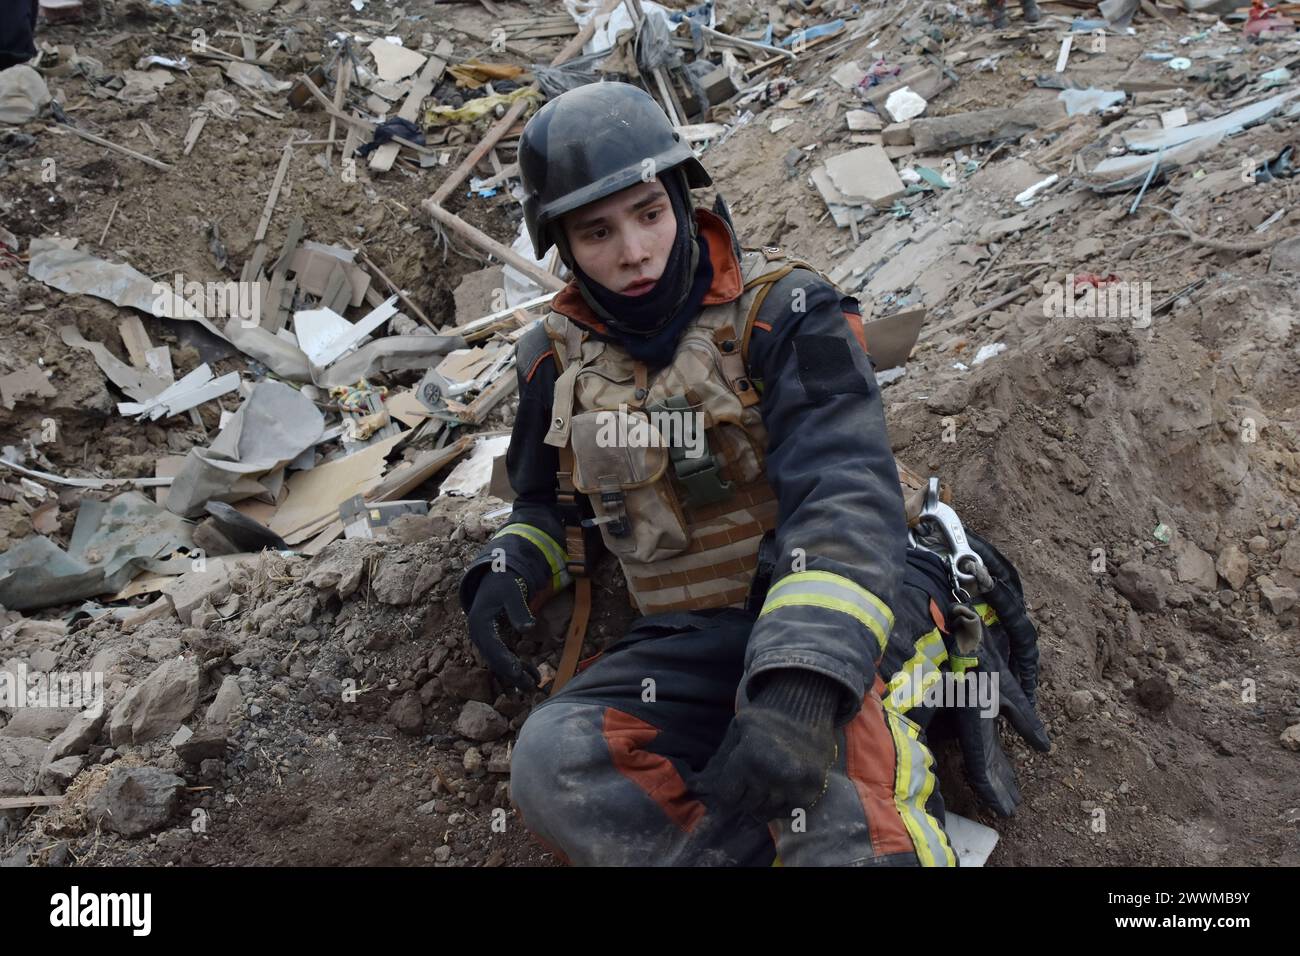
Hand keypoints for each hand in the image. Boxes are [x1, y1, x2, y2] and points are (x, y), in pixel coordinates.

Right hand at [466, 571, 539, 692]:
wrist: (493, 577)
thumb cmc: (503, 583)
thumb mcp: (512, 591)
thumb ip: (519, 609)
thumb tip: (529, 629)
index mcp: (479, 623)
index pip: (492, 646)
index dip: (505, 660)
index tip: (518, 672)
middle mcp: (478, 635)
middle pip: (494, 659)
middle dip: (512, 674)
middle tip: (530, 687)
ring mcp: (483, 639)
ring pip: (499, 662)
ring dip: (515, 674)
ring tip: (534, 684)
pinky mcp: (491, 641)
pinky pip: (502, 657)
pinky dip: (516, 665)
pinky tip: (531, 673)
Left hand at [696, 674, 838, 820]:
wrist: (805, 709)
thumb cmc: (764, 720)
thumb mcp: (736, 731)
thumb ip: (719, 761)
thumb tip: (696, 787)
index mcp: (749, 757)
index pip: (727, 797)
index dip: (727, 791)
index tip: (734, 781)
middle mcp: (773, 774)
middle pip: (747, 805)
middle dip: (746, 794)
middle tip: (753, 775)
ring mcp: (795, 785)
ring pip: (766, 812)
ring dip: (763, 800)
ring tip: (767, 778)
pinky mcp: (811, 792)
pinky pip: (785, 812)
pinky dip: (780, 803)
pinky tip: (780, 784)